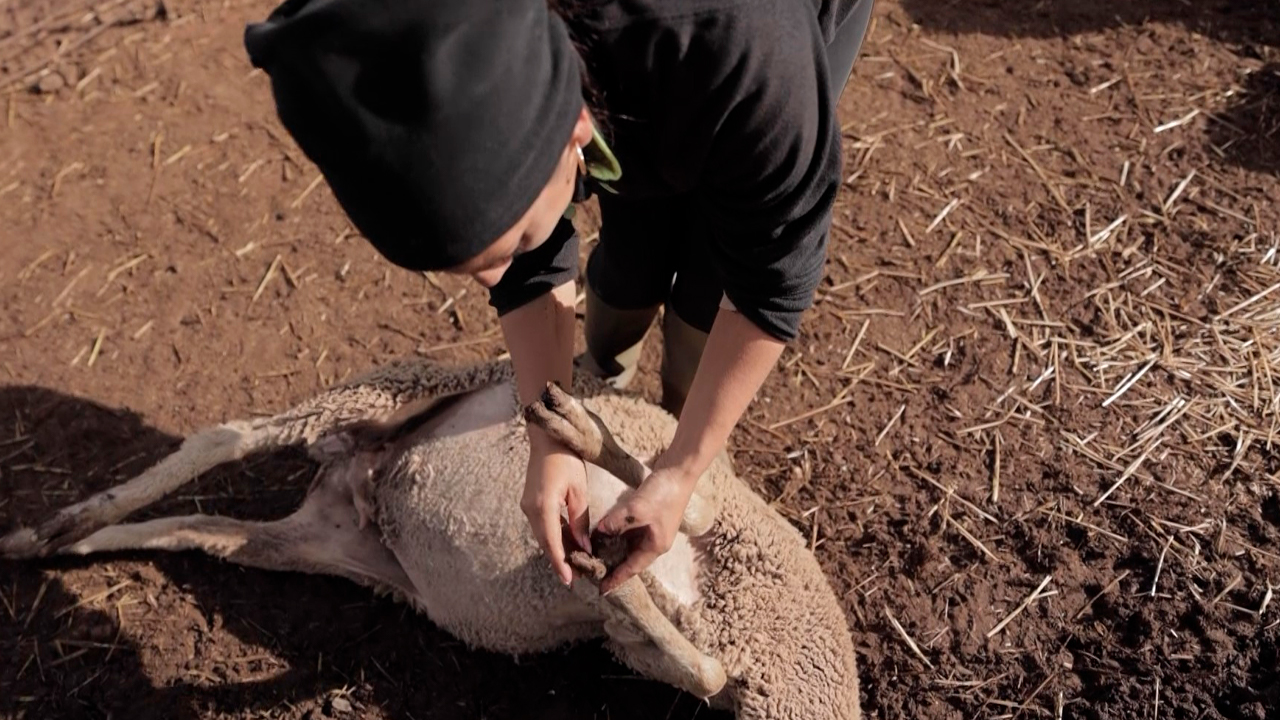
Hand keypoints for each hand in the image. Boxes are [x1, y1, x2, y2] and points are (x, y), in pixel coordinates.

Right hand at [521, 433, 591, 585]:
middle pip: (545, 543)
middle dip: (559, 560)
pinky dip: (553, 536)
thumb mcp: (579, 491)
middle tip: (576, 577)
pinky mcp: (529, 503)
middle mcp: (531, 510)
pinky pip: (542, 526)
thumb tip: (584, 546)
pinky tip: (567, 543)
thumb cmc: (566, 460)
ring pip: (543, 536)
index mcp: (543, 507)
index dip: (560, 563)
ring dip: (557, 549)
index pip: (552, 543)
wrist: (547, 439)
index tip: (569, 580)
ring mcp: (527, 507)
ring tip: (575, 562)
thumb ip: (580, 521)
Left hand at [594, 463, 697, 593]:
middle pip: (630, 559)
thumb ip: (616, 523)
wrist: (679, 470)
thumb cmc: (663, 493)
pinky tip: (603, 533)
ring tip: (594, 555)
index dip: (616, 579)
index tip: (601, 590)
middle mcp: (654, 541)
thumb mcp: (637, 509)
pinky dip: (617, 534)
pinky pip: (630, 531)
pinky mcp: (650, 516)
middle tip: (592, 571)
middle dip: (612, 565)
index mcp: (655, 546)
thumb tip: (599, 532)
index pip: (631, 568)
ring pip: (628, 545)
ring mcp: (653, 528)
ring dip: (613, 549)